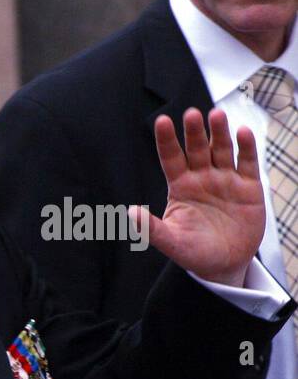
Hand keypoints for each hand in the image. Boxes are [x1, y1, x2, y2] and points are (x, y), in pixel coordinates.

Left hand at [141, 107, 265, 287]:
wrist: (224, 265)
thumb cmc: (193, 252)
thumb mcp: (171, 242)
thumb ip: (151, 229)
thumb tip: (130, 213)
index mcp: (180, 187)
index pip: (170, 158)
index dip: (166, 140)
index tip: (161, 121)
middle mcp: (201, 178)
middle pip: (196, 149)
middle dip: (194, 132)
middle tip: (191, 114)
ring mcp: (225, 179)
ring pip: (221, 150)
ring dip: (219, 133)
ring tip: (217, 115)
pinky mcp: (248, 186)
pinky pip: (247, 163)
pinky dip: (246, 147)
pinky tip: (242, 132)